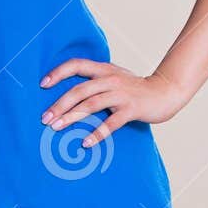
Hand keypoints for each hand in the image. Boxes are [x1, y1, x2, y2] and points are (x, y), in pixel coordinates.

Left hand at [39, 60, 186, 145]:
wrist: (166, 92)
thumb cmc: (135, 89)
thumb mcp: (114, 78)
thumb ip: (95, 82)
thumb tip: (69, 94)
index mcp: (104, 70)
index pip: (77, 65)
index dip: (59, 72)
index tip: (42, 84)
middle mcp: (110, 79)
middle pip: (80, 89)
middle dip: (59, 104)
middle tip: (44, 119)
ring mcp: (121, 94)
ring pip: (91, 104)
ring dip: (72, 116)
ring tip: (56, 128)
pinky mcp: (132, 109)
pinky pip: (111, 123)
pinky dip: (97, 133)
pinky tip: (85, 143)